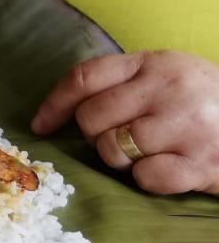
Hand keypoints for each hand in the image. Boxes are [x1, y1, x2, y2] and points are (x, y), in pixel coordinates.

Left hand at [31, 51, 218, 195]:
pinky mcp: (201, 163)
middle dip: (95, 134)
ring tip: (149, 151)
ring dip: (120, 159)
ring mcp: (186, 126)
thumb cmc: (209, 100)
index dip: (54, 104)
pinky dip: (148, 179)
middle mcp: (168, 89)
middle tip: (120, 137)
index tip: (41, 125)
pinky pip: (144, 177)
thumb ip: (124, 82)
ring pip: (111, 149)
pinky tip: (169, 168)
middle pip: (90, 118)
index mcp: (154, 62)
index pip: (83, 77)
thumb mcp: (170, 74)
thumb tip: (60, 110)